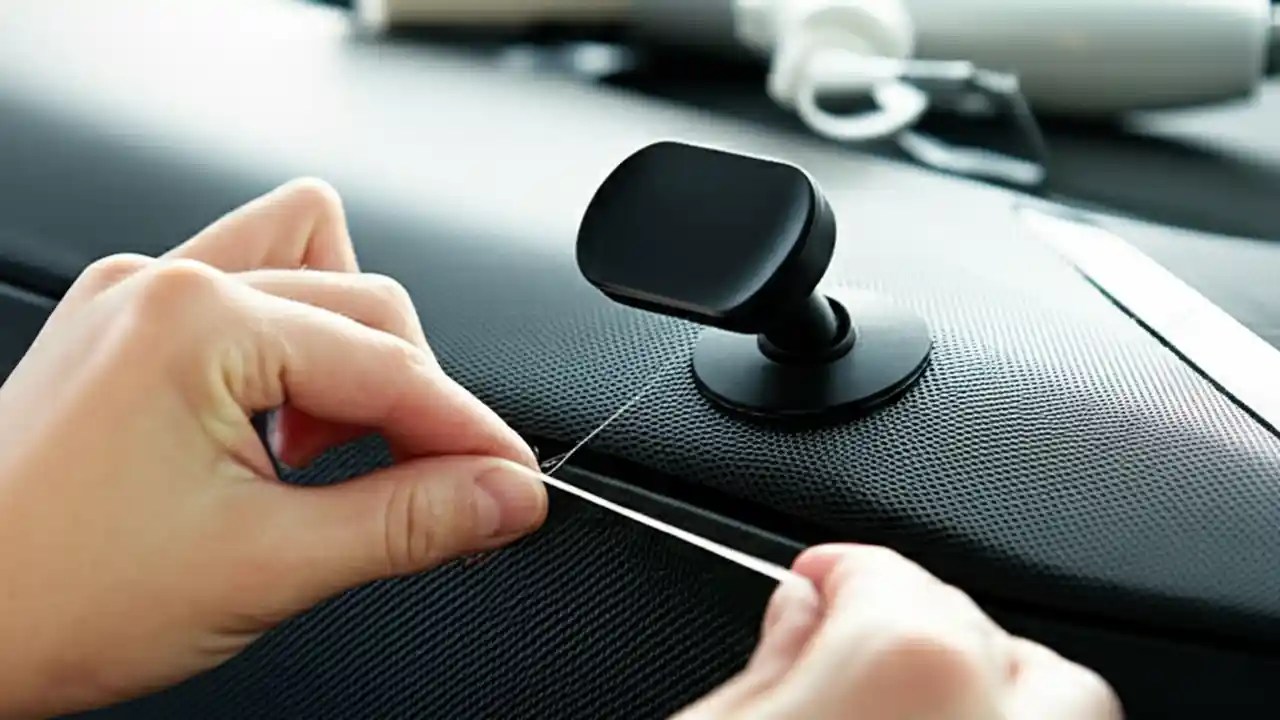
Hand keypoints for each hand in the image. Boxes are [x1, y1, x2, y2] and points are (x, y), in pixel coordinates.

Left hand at [0, 179, 546, 717]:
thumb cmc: (51, 597)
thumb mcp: (265, 568)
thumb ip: (408, 522)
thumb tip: (501, 496)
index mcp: (196, 320)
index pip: (388, 365)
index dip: (469, 432)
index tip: (514, 482)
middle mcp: (166, 285)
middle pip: (365, 305)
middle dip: (417, 401)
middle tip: (442, 488)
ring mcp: (139, 298)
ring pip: (310, 269)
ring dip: (353, 354)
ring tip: (338, 447)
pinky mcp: (127, 326)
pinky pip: (250, 294)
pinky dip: (294, 355)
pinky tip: (284, 427)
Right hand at [679, 545, 1121, 718]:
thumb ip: (769, 657)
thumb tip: (799, 611)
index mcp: (907, 663)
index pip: (874, 571)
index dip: (830, 573)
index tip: (809, 587)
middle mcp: (997, 717)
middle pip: (971, 620)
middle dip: (911, 617)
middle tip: (847, 647)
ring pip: (1065, 695)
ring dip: (1005, 676)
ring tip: (927, 695)